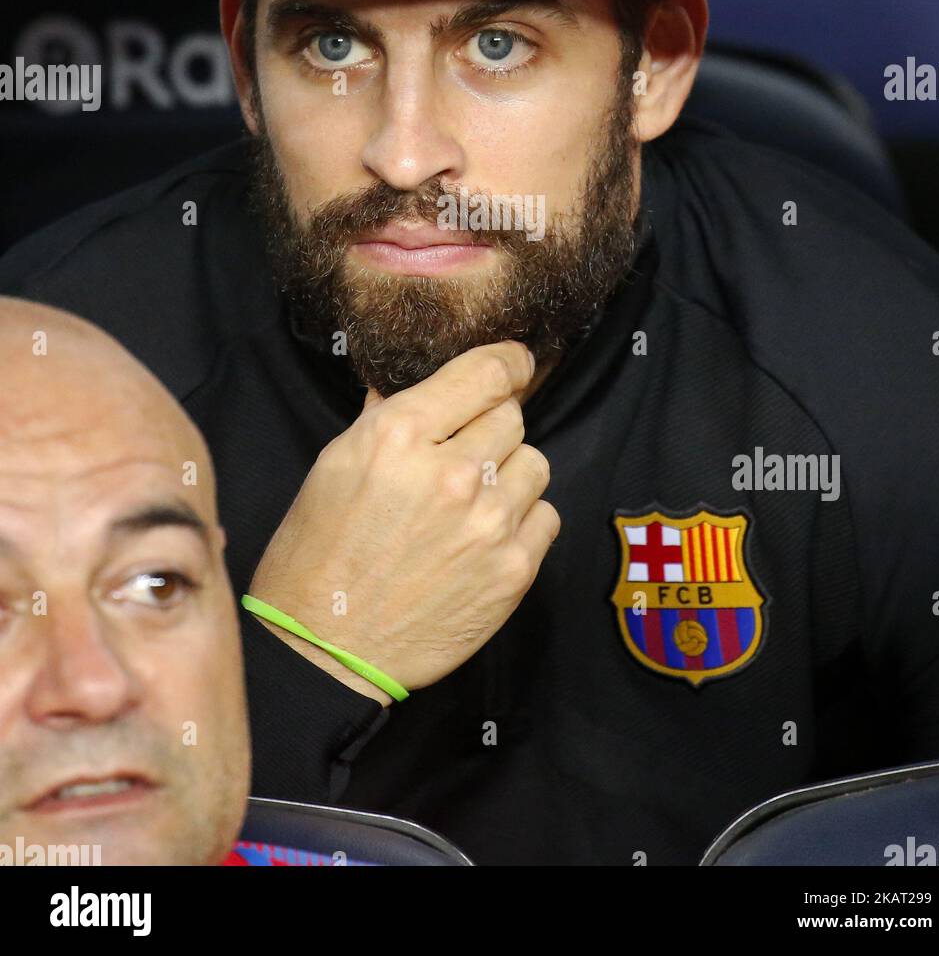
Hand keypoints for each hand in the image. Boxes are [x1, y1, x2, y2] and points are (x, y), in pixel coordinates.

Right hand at [247, 340, 558, 704]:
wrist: (324, 650)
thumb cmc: (318, 554)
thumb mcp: (336, 464)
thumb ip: (388, 417)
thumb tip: (426, 385)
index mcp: (400, 434)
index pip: (487, 372)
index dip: (508, 363)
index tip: (514, 366)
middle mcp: (453, 471)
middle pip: (511, 416)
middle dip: (491, 428)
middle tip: (465, 454)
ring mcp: (489, 522)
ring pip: (535, 463)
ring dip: (510, 475)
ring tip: (473, 501)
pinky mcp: (513, 569)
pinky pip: (546, 517)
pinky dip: (523, 522)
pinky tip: (485, 537)